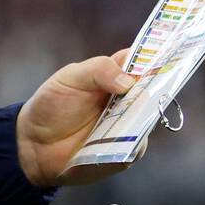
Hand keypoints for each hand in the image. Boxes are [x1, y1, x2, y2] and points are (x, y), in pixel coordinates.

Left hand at [15, 48, 149, 188]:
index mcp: (115, 75)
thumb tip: (129, 81)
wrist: (35, 144)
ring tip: (129, 112)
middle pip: (154, 90)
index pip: (143, 61)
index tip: (168, 53)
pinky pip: (137, 146)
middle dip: (159, 87)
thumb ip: (98, 70)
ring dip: (144, 115)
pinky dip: (130, 141)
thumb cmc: (52, 105)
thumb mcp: (70, 78)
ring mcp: (129, 126)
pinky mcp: (126, 152)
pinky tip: (117, 138)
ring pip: (150, 118)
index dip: (155, 56)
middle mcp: (128, 100)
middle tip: (154, 84)